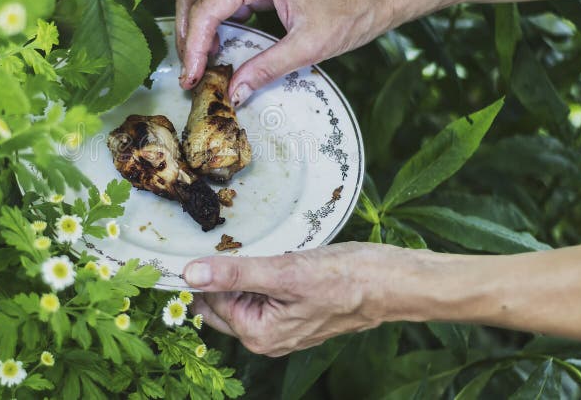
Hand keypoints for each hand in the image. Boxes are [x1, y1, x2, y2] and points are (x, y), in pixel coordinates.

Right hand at [175, 0, 403, 104]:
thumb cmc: (354, 10)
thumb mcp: (310, 47)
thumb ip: (267, 69)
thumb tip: (234, 91)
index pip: (206, 8)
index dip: (193, 47)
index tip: (192, 77)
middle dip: (187, 34)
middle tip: (192, 70)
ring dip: (195, 21)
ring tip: (201, 57)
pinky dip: (213, 14)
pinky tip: (223, 39)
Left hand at [183, 242, 418, 356]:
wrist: (390, 282)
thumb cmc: (345, 279)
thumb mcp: (283, 273)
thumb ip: (234, 274)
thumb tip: (191, 275)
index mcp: (257, 334)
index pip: (209, 301)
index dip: (206, 272)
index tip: (204, 243)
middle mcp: (265, 338)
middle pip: (223, 301)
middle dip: (226, 272)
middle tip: (241, 242)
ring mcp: (281, 327)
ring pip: (244, 294)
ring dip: (246, 270)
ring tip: (268, 250)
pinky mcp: (294, 312)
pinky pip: (264, 292)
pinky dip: (264, 273)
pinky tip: (279, 257)